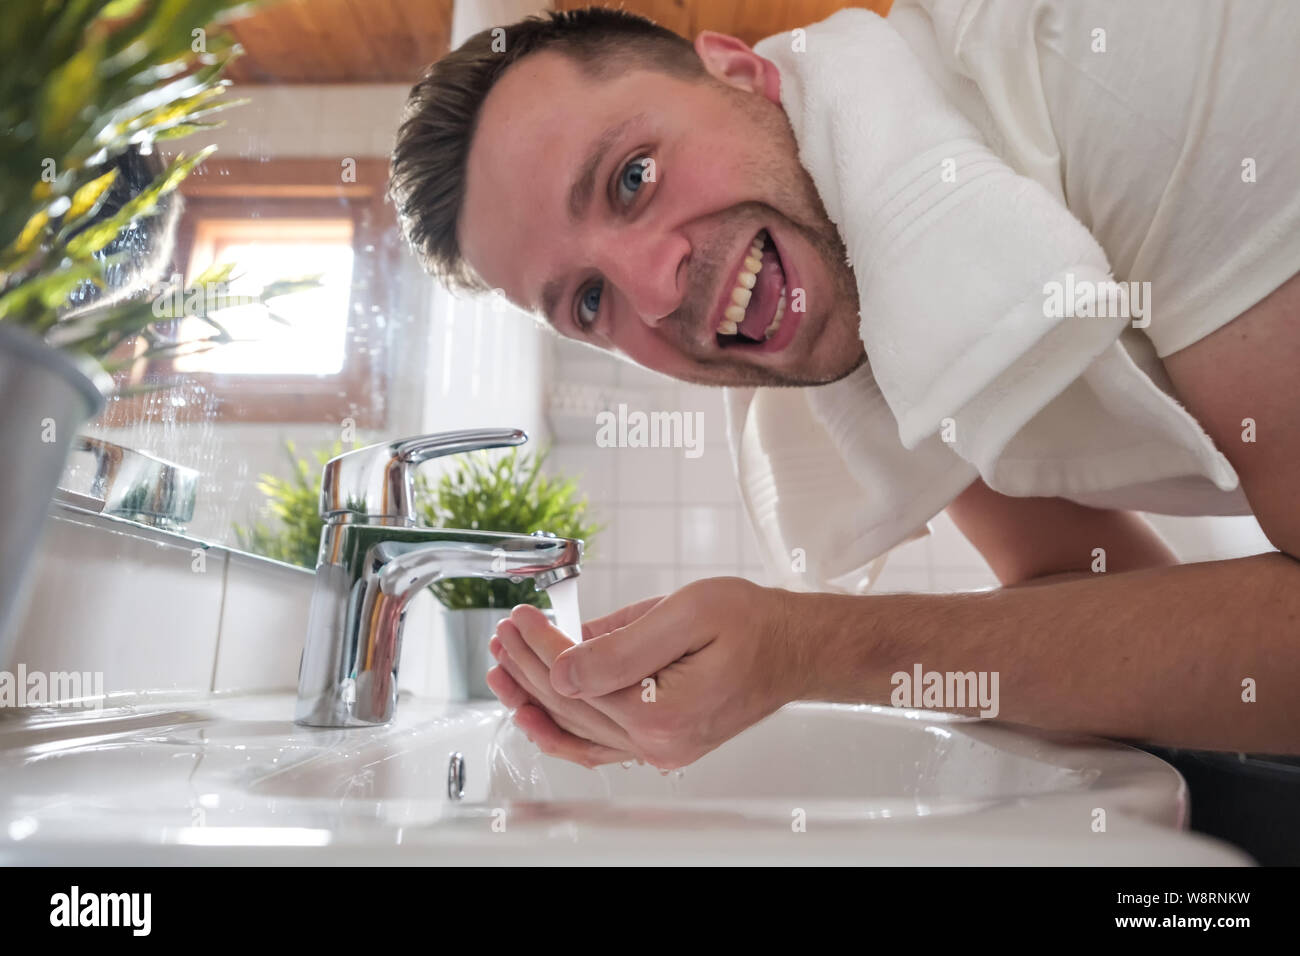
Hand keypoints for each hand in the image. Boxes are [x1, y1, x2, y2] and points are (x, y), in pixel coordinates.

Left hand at [498, 577, 804, 769]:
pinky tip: (535, 714)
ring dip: (534, 696)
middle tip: (504, 632)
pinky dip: (561, 730)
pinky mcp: (661, 743)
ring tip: (502, 668)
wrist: (794, 648)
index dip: (540, 644)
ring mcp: (659, 750)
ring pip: (577, 728)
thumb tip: (563, 667)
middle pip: (570, 706)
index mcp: (662, 713)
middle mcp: (658, 744)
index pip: (577, 679)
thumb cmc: (752, 625)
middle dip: (528, 665)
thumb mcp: (687, 613)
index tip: (522, 615)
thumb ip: (621, 643)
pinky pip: (597, 746)